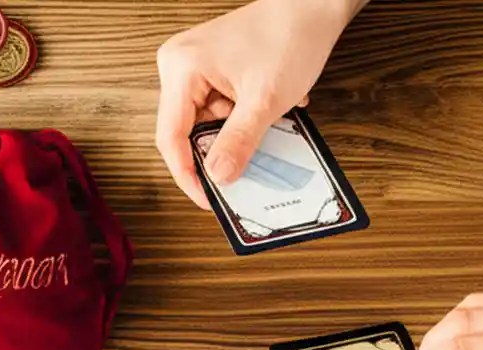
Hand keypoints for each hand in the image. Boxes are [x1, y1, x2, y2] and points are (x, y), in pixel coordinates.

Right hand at [155, 0, 359, 207]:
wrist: (312, 6)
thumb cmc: (289, 36)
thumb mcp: (265, 100)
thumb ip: (238, 142)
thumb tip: (217, 177)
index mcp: (181, 68)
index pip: (170, 137)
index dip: (187, 174)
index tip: (206, 197)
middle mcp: (178, 66)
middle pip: (184, 130)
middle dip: (215, 149)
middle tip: (240, 169)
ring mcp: (191, 67)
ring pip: (203, 122)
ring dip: (233, 131)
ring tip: (264, 118)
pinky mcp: (207, 70)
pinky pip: (215, 108)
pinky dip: (239, 118)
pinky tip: (261, 107)